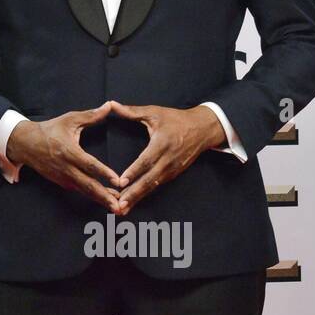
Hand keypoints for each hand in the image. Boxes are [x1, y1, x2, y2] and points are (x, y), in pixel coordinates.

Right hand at [5, 102, 124, 211]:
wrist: (26, 144)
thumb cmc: (49, 130)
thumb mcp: (69, 119)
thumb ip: (91, 115)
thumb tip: (110, 105)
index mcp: (69, 152)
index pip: (90, 165)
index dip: (104, 173)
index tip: (118, 180)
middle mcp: (67, 168)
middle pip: (88, 186)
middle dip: (104, 197)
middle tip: (119, 206)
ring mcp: (64, 178)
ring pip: (85, 192)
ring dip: (101, 200)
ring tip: (117, 208)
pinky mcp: (62, 183)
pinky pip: (80, 191)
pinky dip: (93, 196)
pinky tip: (106, 199)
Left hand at [110, 101, 225, 212]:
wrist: (202, 129)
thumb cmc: (176, 119)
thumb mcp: (155, 112)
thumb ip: (132, 111)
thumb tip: (111, 105)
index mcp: (162, 143)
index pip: (146, 160)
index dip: (134, 172)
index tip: (121, 182)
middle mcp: (168, 159)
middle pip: (149, 179)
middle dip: (134, 193)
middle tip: (119, 205)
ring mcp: (172, 169)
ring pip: (152, 186)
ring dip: (137, 198)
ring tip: (122, 209)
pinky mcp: (173, 174)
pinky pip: (157, 186)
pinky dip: (145, 195)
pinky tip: (133, 202)